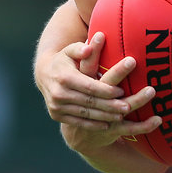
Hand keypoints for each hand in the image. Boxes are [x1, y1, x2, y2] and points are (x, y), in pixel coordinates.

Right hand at [38, 31, 156, 132]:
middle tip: (127, 107)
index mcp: (64, 77)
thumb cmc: (65, 60)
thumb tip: (89, 48)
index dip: (106, 90)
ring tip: (121, 116)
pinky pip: (78, 122)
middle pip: (89, 102)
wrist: (44, 75)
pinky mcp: (56, 115)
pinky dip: (93, 124)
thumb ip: (81, 49)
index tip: (122, 91)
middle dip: (110, 106)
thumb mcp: (70, 50)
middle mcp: (58, 93)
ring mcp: (56, 106)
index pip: (90, 87)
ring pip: (85, 114)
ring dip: (104, 116)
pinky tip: (107, 124)